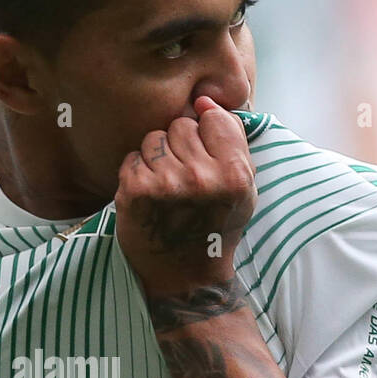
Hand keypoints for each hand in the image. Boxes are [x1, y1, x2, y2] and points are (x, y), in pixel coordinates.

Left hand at [114, 95, 256, 298]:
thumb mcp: (243, 188)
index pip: (214, 118)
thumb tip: (204, 100)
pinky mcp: (135, 191)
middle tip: (184, 181)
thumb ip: (231, 141)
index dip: (207, 136)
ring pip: (154, 138)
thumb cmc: (215, 227)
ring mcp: (165, 184)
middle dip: (180, 147)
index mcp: (234, 174)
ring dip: (157, 159)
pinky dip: (137, 173)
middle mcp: (201, 177)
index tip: (205, 159)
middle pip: (181, 126)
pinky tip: (149, 197)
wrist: (185, 277)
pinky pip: (132, 157)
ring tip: (166, 189)